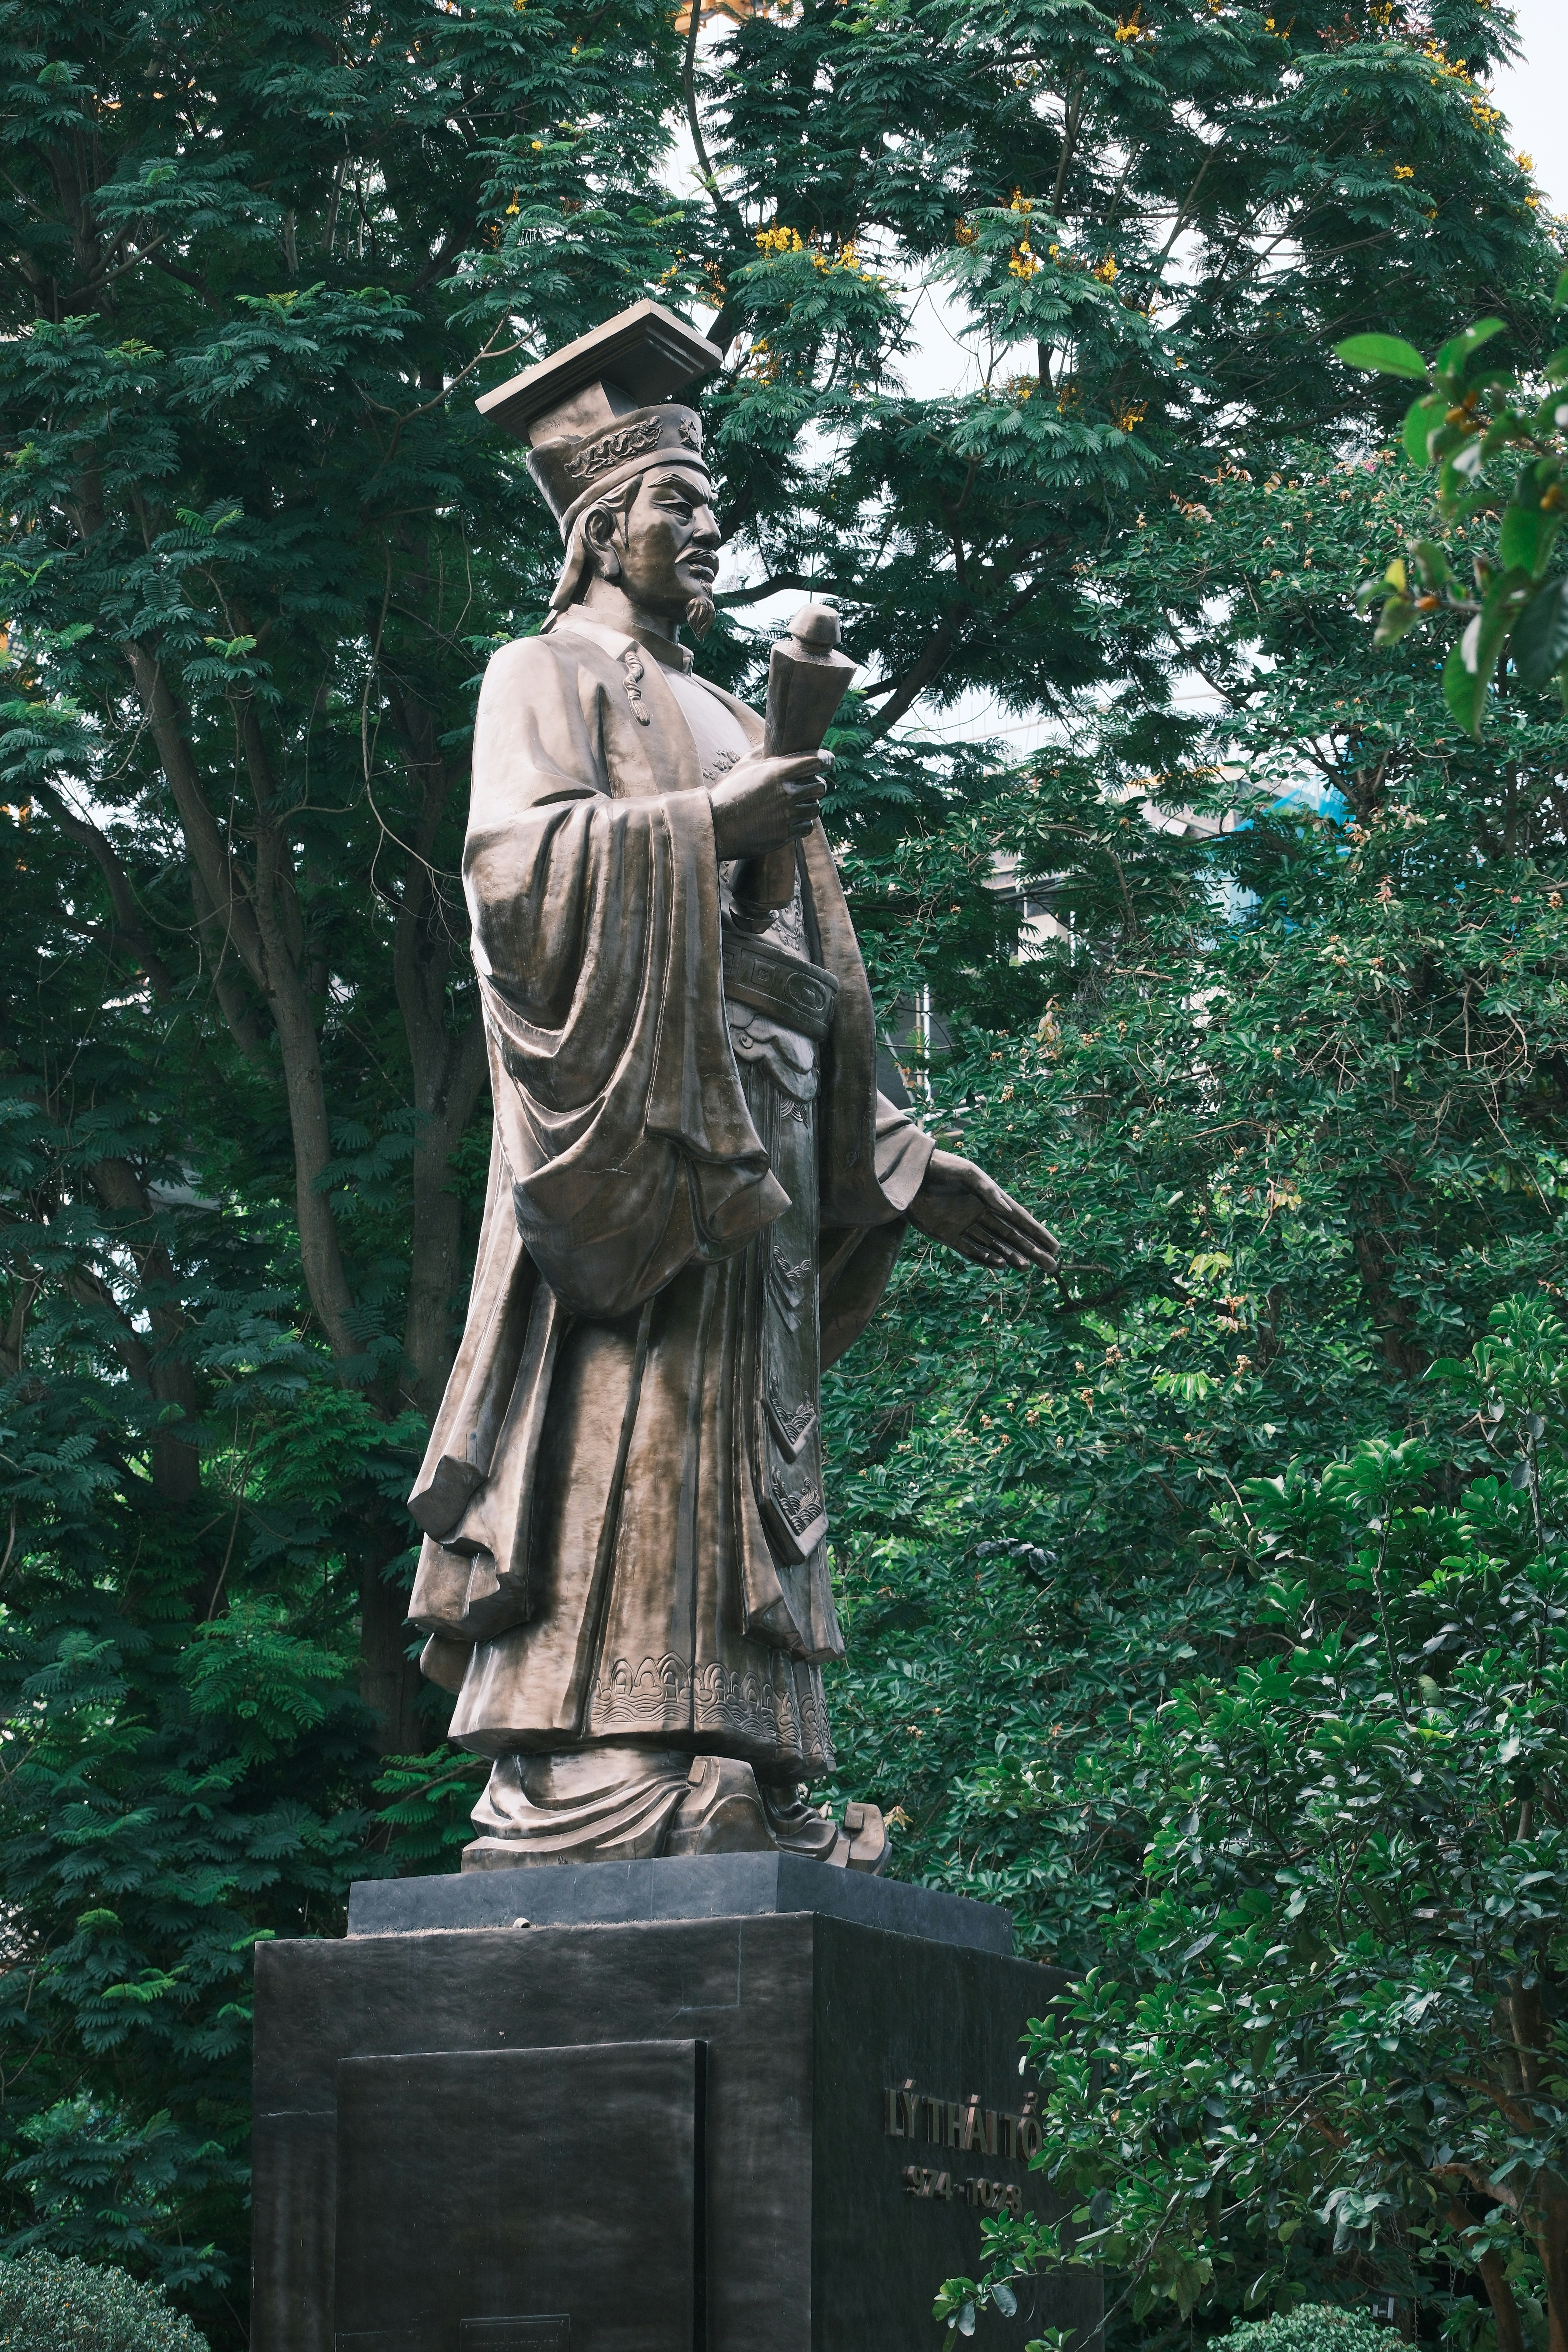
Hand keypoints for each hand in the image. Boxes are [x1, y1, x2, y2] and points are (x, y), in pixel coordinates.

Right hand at [709, 750, 830, 859]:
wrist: (717, 826)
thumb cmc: (728, 793)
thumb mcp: (743, 766)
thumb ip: (761, 752)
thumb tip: (774, 742)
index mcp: (778, 772)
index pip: (816, 760)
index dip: (826, 758)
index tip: (828, 760)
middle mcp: (786, 793)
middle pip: (820, 786)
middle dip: (816, 784)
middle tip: (807, 785)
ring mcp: (787, 815)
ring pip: (815, 808)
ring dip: (809, 804)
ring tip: (797, 803)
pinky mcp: (786, 834)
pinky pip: (807, 827)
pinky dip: (803, 823)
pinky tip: (792, 819)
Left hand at [907, 1149, 1057, 1273]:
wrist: (910, 1176)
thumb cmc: (941, 1167)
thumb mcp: (967, 1173)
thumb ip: (987, 1190)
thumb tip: (1007, 1211)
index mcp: (990, 1198)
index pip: (1019, 1219)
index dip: (1037, 1233)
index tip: (1055, 1247)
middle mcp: (981, 1214)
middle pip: (1012, 1237)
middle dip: (1032, 1250)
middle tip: (1051, 1266)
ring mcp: (965, 1227)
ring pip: (995, 1246)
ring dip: (1012, 1256)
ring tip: (1027, 1267)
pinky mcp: (948, 1236)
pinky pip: (971, 1251)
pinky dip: (987, 1258)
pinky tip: (1002, 1264)